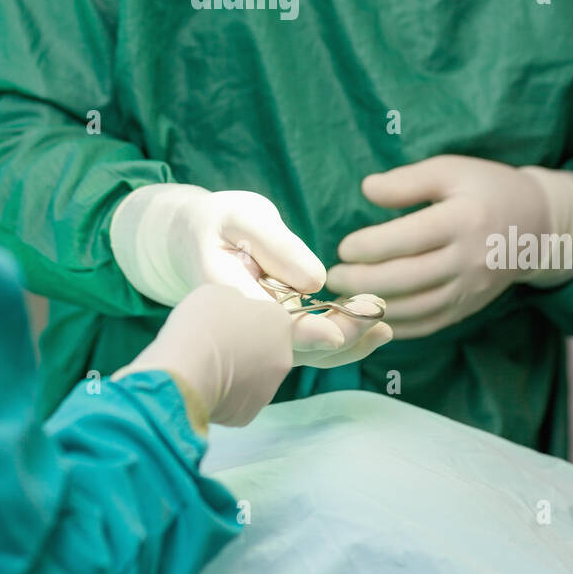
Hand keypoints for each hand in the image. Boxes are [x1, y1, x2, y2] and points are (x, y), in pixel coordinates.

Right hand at [110, 183, 388, 361]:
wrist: (190, 242)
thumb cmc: (218, 224)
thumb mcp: (242, 218)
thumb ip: (277, 246)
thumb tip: (317, 282)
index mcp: (222, 293)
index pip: (265, 322)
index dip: (302, 333)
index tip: (334, 335)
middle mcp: (235, 328)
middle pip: (289, 346)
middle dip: (337, 336)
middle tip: (377, 318)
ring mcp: (251, 341)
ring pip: (301, 354)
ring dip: (345, 345)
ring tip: (382, 328)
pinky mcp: (268, 342)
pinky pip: (304, 351)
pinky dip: (337, 343)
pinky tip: (372, 332)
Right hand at [113, 283, 293, 426]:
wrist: (185, 370)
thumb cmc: (201, 324)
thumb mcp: (219, 294)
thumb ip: (237, 303)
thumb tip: (237, 313)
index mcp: (279, 322)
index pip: (270, 317)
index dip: (247, 319)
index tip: (227, 322)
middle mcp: (283, 358)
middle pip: (267, 349)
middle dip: (247, 348)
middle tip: (218, 345)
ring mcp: (269, 389)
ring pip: (255, 377)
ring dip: (238, 373)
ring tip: (207, 368)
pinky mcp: (249, 415)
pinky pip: (239, 400)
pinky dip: (226, 395)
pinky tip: (206, 386)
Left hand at [327, 156, 572, 338]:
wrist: (538, 226)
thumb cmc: (486, 189)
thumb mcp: (451, 170)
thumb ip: (408, 181)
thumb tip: (367, 190)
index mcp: (463, 220)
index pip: (408, 239)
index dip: (370, 247)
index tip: (344, 247)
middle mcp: (468, 260)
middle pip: (408, 279)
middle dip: (363, 283)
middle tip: (334, 278)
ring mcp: (471, 289)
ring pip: (417, 308)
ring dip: (375, 308)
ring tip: (344, 299)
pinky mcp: (470, 307)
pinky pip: (430, 324)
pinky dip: (399, 325)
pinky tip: (373, 318)